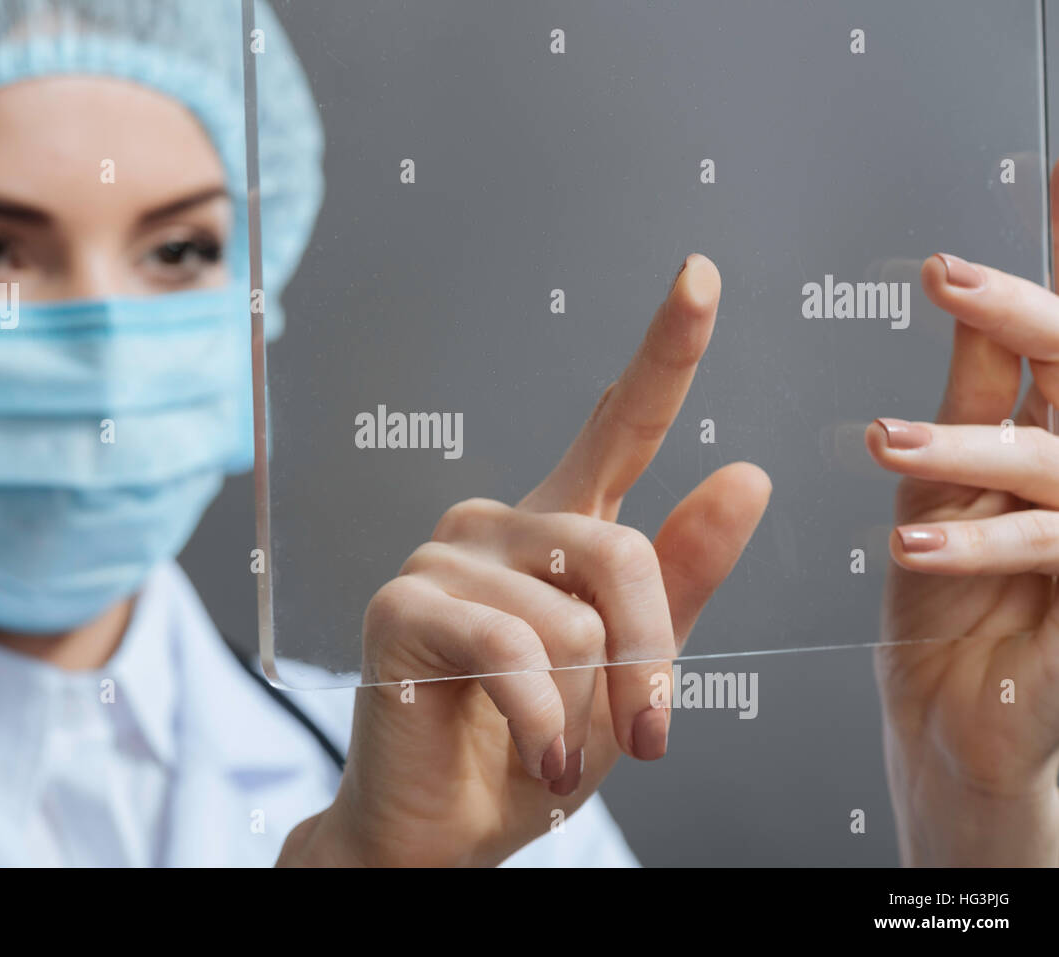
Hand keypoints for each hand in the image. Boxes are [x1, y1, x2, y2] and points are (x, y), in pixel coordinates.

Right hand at [280, 255, 771, 865]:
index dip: (664, 350)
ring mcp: (443, 560)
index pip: (619, 426)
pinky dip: (543, 719)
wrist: (444, 831)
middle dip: (650, 658)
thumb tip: (744, 475)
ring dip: (590, 704)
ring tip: (564, 750)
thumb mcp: (631, 673)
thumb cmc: (534, 749)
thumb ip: (682, 581)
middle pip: (623, 551)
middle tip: (649, 733)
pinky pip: (512, 650)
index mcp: (557, 530)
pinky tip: (534, 754)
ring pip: (571, 613)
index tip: (699, 275)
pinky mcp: (402, 606)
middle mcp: (497, 525)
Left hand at [867, 222, 1058, 864]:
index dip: (1058, 258)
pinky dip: (982, 544)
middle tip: (949, 279)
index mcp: (1053, 436)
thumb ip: (972, 397)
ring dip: (975, 448)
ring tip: (887, 441)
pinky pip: (1053, 556)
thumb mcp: (947, 485)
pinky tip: (915, 537)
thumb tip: (968, 300)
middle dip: (1026, 321)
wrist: (965, 726)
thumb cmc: (952, 606)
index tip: (1056, 172)